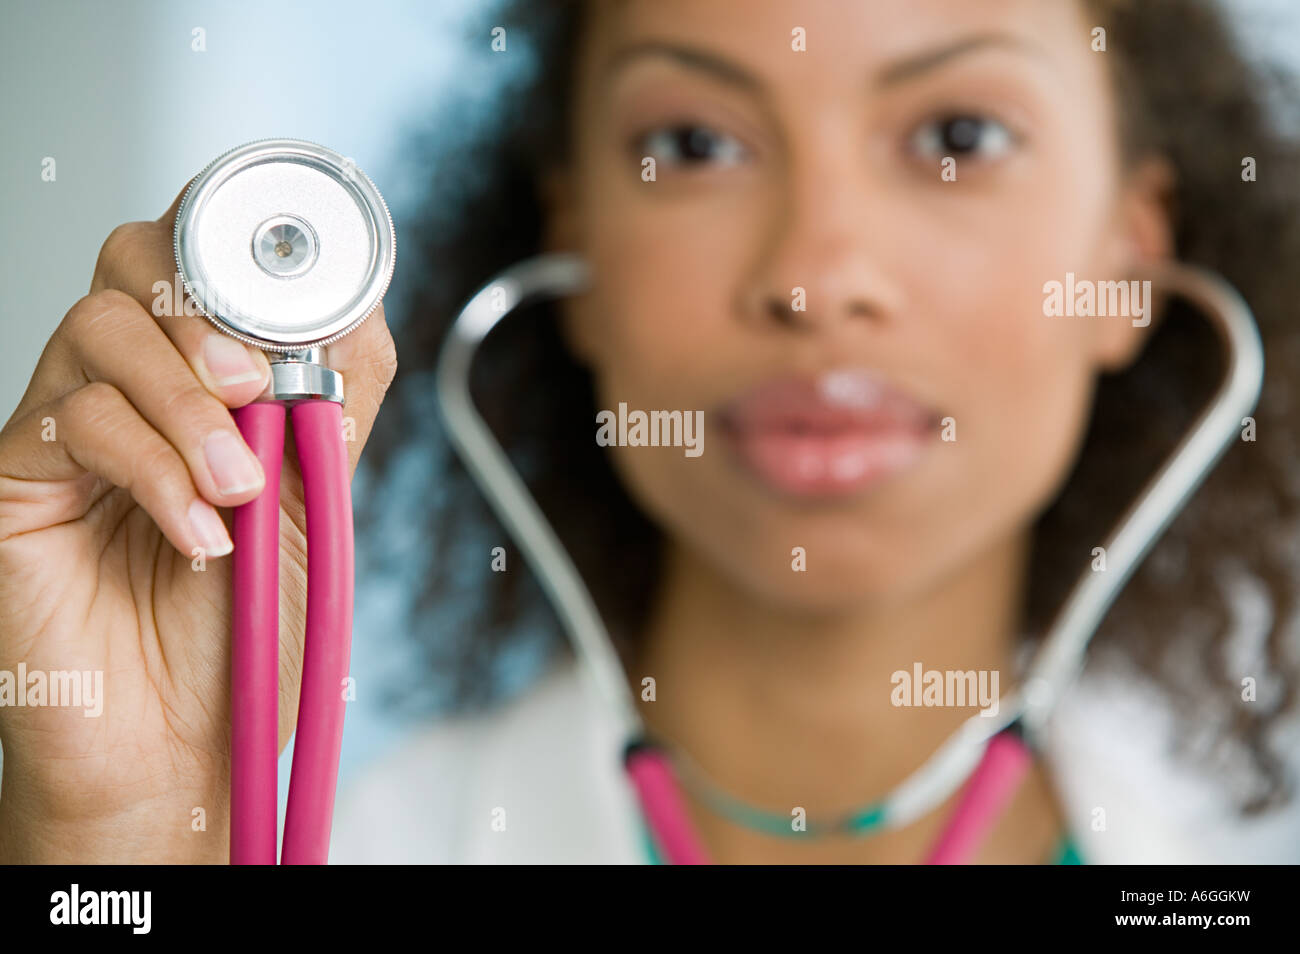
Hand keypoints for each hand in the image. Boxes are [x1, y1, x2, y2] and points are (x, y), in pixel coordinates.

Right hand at [0, 186, 396, 861]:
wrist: (185, 743)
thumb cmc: (249, 629)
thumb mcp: (319, 500)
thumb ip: (331, 400)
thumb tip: (352, 307)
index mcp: (206, 380)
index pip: (203, 261)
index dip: (241, 249)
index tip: (298, 300)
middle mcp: (132, 387)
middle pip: (136, 258)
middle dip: (206, 305)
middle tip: (255, 385)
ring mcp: (68, 426)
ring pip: (102, 327)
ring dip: (185, 401)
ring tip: (236, 485)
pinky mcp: (18, 477)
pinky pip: (75, 419)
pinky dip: (152, 470)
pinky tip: (196, 533)